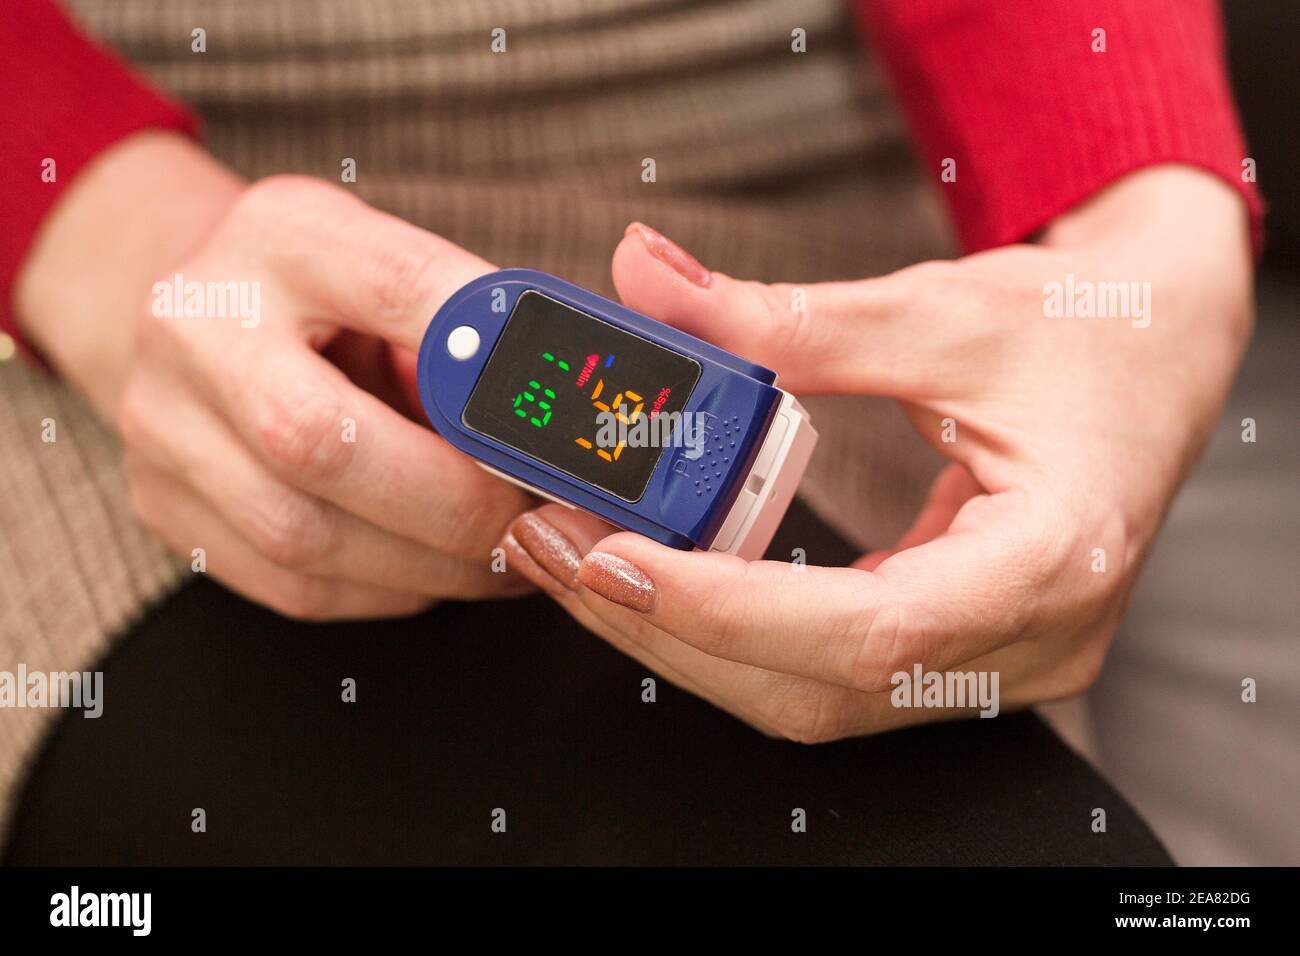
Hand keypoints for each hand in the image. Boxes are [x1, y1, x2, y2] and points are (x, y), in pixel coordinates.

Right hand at [17, 133, 533, 618]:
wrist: (198, 316)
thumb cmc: (330, 297)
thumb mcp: (392, 271)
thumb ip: (468, 331)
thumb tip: (570, 423)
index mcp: (282, 235)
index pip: (398, 285)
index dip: (491, 365)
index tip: (565, 425)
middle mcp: (198, 323)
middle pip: (324, 440)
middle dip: (456, 502)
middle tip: (537, 522)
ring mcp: (163, 423)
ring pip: (305, 535)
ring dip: (433, 563)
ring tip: (507, 556)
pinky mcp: (165, 507)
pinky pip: (294, 585)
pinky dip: (389, 589)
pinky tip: (438, 571)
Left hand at [497, 165, 1253, 739]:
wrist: (1157, 348)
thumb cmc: (1081, 327)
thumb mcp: (936, 310)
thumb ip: (782, 314)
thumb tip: (643, 276)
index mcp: (1055, 557)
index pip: (873, 630)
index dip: (728, 609)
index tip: (610, 558)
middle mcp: (1031, 639)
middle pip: (818, 686)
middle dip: (669, 628)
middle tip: (554, 549)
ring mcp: (997, 661)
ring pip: (811, 697)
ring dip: (683, 639)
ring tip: (578, 563)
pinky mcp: (959, 654)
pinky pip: (826, 675)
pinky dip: (732, 634)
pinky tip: (659, 580)